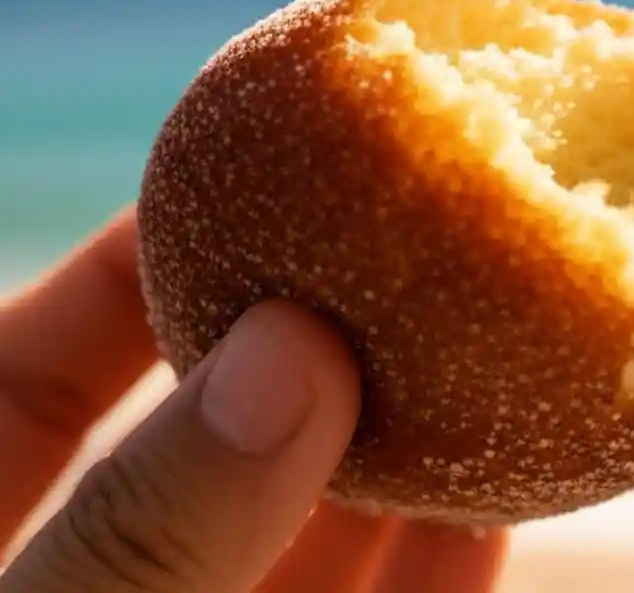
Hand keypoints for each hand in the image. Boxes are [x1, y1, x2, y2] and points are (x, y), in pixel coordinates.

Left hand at [0, 211, 505, 591]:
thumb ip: (141, 524)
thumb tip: (291, 352)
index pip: (34, 366)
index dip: (136, 261)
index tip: (255, 181)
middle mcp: (99, 580)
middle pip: (204, 443)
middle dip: (306, 355)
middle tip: (401, 266)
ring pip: (300, 544)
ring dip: (396, 466)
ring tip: (476, 369)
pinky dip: (434, 582)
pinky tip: (488, 520)